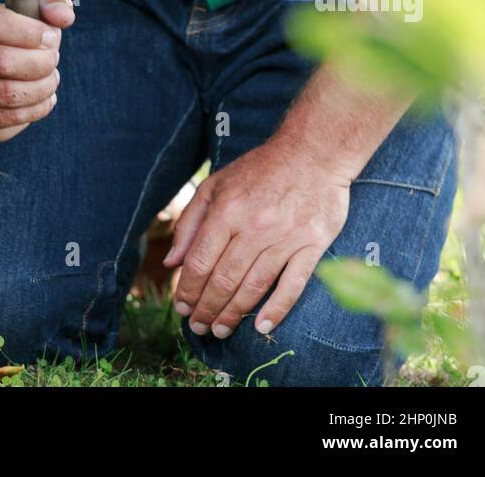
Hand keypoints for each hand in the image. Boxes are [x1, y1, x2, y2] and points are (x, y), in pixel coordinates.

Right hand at [0, 0, 73, 141]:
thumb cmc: (12, 37)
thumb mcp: (30, 12)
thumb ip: (52, 5)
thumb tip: (64, 17)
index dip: (28, 31)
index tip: (50, 37)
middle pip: (3, 61)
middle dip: (42, 63)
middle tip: (53, 59)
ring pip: (8, 93)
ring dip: (42, 87)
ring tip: (52, 79)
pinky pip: (10, 118)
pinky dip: (37, 109)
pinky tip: (45, 98)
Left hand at [164, 138, 351, 337]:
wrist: (313, 152)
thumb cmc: (260, 169)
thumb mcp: (216, 184)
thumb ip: (190, 221)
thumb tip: (171, 261)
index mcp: (227, 209)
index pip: (200, 262)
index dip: (188, 290)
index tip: (182, 307)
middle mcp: (254, 226)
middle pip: (223, 279)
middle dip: (206, 309)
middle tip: (198, 327)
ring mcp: (285, 238)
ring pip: (253, 286)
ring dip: (233, 314)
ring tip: (220, 331)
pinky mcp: (311, 245)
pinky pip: (292, 285)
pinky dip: (277, 309)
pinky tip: (262, 326)